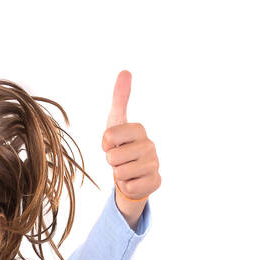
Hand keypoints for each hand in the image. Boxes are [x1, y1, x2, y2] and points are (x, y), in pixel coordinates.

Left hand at [102, 71, 160, 203]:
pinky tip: (134, 180)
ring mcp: (154, 164)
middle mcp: (150, 145)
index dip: (105, 144)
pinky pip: (129, 188)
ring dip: (119, 174)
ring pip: (120, 173)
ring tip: (127, 169)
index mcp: (139, 129)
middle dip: (112, 161)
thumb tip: (125, 71)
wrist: (133, 173)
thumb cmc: (122, 145)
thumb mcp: (116, 121)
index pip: (108, 136)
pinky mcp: (155, 182)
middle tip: (120, 159)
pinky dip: (127, 187)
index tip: (112, 144)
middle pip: (113, 157)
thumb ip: (119, 97)